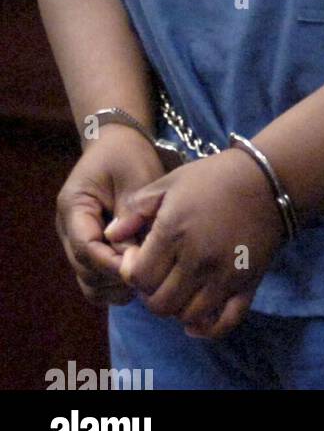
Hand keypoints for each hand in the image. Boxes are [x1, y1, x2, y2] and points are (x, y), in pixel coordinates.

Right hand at [55, 125, 165, 306]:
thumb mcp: (134, 178)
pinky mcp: (92, 249)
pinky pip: (97, 279)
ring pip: (88, 282)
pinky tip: (139, 276)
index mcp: (73, 208)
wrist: (119, 144)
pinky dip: (115, 284)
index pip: (85, 247)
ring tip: (144, 278)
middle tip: (147, 274)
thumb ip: (131, 215)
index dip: (111, 262)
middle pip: (84, 270)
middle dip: (115, 276)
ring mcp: (77, 242)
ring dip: (114, 286)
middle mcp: (69, 230)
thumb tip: (133, 254)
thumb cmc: (128, 156)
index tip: (140, 265)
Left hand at [104, 147, 286, 339]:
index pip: (138, 277)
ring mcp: (224, 275)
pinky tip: (197, 321)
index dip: (132, 272)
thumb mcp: (170, 183)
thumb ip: (135, 210)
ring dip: (177, 308)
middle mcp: (198, 259)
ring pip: (187, 316)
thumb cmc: (214, 177)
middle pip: (160, 303)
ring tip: (179, 288)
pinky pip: (225, 321)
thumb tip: (110, 236)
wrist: (269, 177)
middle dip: (152, 293)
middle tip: (159, 275)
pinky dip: (208, 328)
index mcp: (174, 233)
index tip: (140, 257)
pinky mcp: (247, 283)